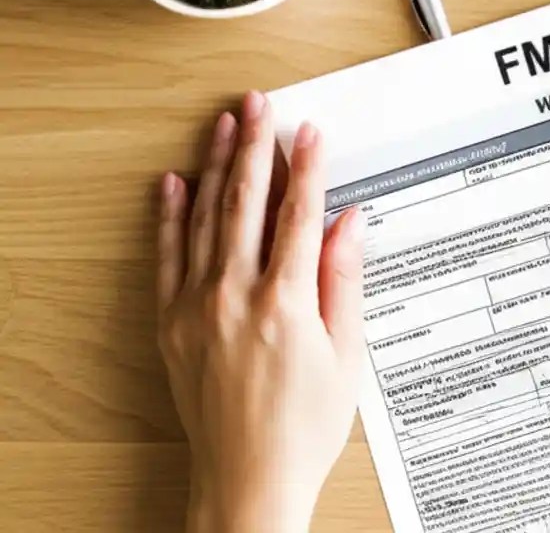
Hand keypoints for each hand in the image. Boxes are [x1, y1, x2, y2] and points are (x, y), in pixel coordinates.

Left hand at [155, 92, 365, 532]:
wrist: (249, 476)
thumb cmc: (304, 425)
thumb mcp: (346, 353)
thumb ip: (343, 280)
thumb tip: (348, 224)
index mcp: (285, 302)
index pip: (297, 214)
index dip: (307, 167)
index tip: (311, 132)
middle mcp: (234, 297)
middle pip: (246, 203)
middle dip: (254, 146)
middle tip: (259, 105)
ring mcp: (197, 307)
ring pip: (205, 219)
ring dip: (215, 166)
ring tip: (224, 125)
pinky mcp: (173, 323)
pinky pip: (168, 256)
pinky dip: (170, 216)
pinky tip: (175, 183)